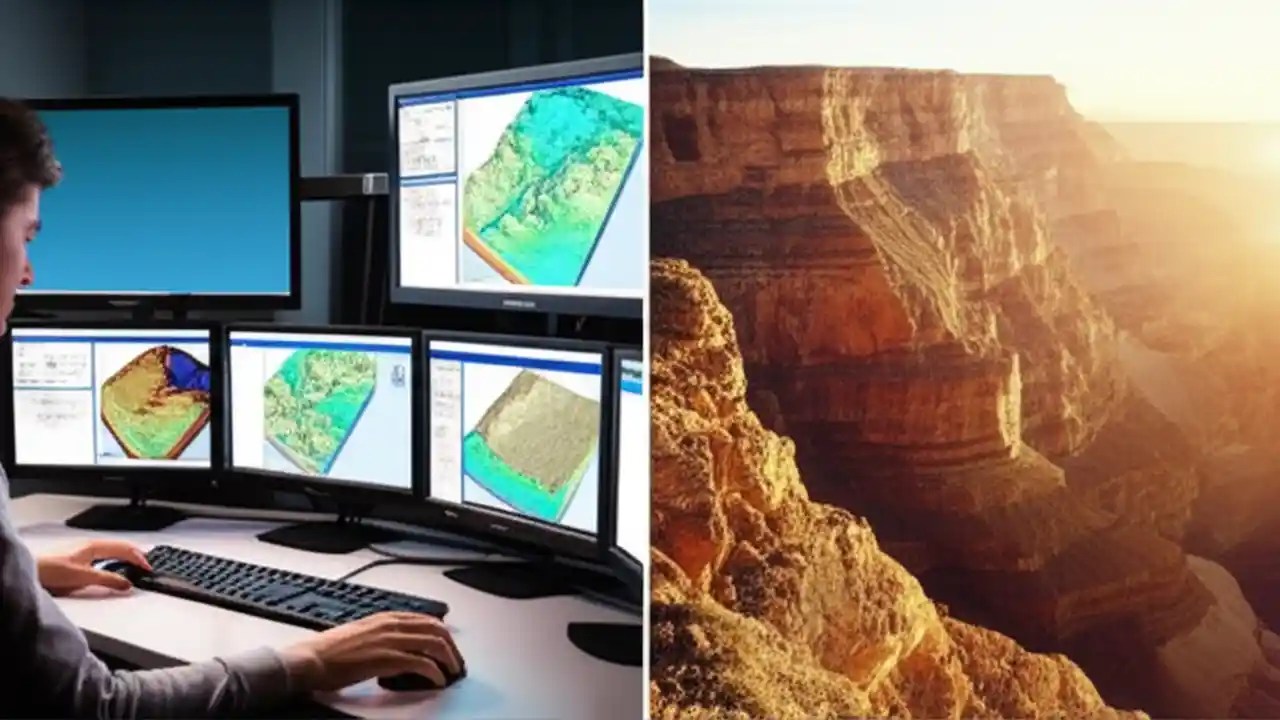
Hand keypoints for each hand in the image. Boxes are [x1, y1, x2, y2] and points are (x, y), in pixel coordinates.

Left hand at [37, 539, 151, 595]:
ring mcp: (83, 552)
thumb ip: (107, 580)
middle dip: (135, 554)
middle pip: (120, 547)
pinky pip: (103, 556)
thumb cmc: (50, 570)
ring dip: (125, 557)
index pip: (124, 549)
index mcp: (94, 546)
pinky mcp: (77, 560)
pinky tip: (112, 568)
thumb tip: (127, 584)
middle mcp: (90, 546)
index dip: (139, 558)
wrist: (30, 571)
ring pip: (111, 550)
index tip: (148, 568)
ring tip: (134, 565)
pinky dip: (114, 561)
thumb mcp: (84, 577)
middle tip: (146, 565)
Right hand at [280, 612, 464, 691]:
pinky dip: (435, 673)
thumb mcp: (361, 633)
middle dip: (451, 646)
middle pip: (436, 629)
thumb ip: (383, 634)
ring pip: (434, 643)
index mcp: (386, 617)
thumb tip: (399, 645)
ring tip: (451, 672)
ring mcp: (391, 640)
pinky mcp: (388, 659)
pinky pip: (422, 664)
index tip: (448, 647)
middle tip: (455, 662)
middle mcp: (391, 624)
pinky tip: (437, 681)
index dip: (442, 634)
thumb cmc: (329, 651)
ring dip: (448, 659)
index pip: (426, 619)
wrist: (311, 659)